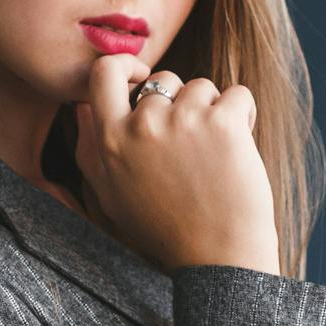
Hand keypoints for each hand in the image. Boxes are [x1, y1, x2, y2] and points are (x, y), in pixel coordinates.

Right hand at [75, 55, 281, 277]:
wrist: (218, 259)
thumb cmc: (164, 230)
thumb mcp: (111, 196)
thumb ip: (90, 150)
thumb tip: (80, 107)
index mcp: (111, 140)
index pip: (104, 73)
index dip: (127, 67)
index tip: (143, 77)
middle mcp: (143, 124)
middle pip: (164, 80)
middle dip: (181, 103)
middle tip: (192, 147)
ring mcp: (184, 119)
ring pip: (202, 87)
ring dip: (213, 111)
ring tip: (216, 154)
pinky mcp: (224, 121)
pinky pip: (239, 95)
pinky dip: (244, 116)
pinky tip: (239, 149)